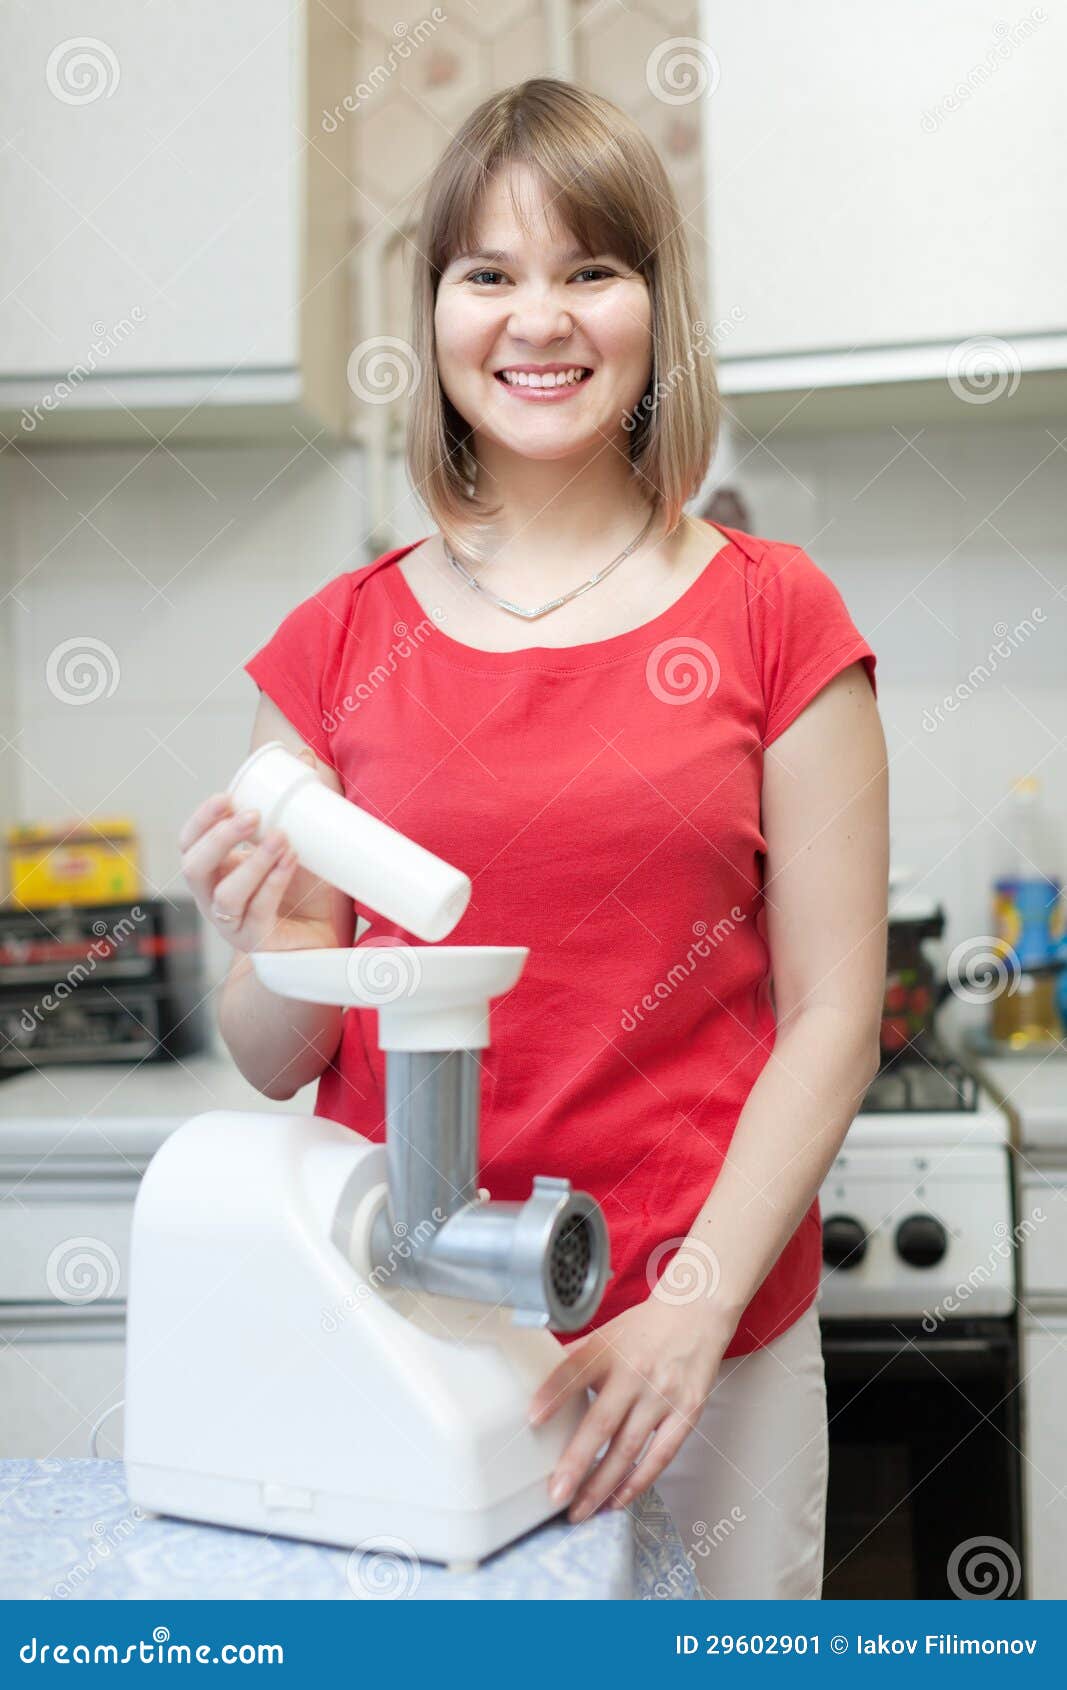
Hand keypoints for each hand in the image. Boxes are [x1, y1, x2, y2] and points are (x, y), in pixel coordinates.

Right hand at [178, 788, 328, 954]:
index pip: (190, 841)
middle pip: (194, 866)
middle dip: (218, 837)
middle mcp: (214, 896)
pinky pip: (258, 910)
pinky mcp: (255, 941)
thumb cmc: (303, 891)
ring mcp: (232, 922)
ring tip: (280, 838)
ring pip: (224, 893)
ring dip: (252, 862)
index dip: (201, 819)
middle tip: (251, 815)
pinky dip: (274, 882)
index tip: (227, 796)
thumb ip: (296, 804)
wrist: (324, 938)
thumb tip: (304, 756)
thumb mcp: (298, 842)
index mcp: (215, 869)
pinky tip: (291, 861)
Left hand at [528, 1295, 732, 1523]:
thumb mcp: (605, 1335)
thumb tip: (535, 1383)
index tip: (532, 1418)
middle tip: (555, 1494)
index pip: (575, 1370)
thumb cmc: (643, 1329)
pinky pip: (661, 1455)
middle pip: (602, 1422)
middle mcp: (634, 1373)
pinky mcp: (686, 1412)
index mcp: (608, 1350)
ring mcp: (662, 1395)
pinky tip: (619, 1499)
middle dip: (577, 1463)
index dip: (553, 1394)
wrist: (695, 1314)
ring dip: (603, 1484)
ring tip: (581, 1510)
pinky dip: (639, 1481)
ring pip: (630, 1447)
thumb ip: (575, 1361)